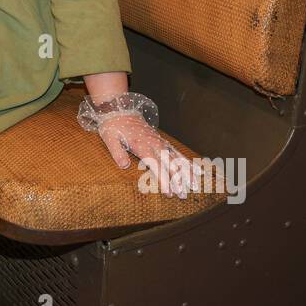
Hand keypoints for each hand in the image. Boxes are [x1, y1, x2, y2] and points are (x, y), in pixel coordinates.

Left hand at [78, 94, 199, 198]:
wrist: (120, 110)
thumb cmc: (113, 126)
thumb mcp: (109, 138)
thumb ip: (117, 152)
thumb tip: (124, 166)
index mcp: (141, 145)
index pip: (155, 164)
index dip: (163, 179)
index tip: (169, 192)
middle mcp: (154, 144)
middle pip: (169, 164)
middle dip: (177, 180)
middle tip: (183, 195)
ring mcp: (159, 142)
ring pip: (176, 158)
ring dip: (186, 172)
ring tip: (195, 186)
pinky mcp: (162, 141)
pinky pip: (177, 152)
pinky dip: (187, 161)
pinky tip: (196, 170)